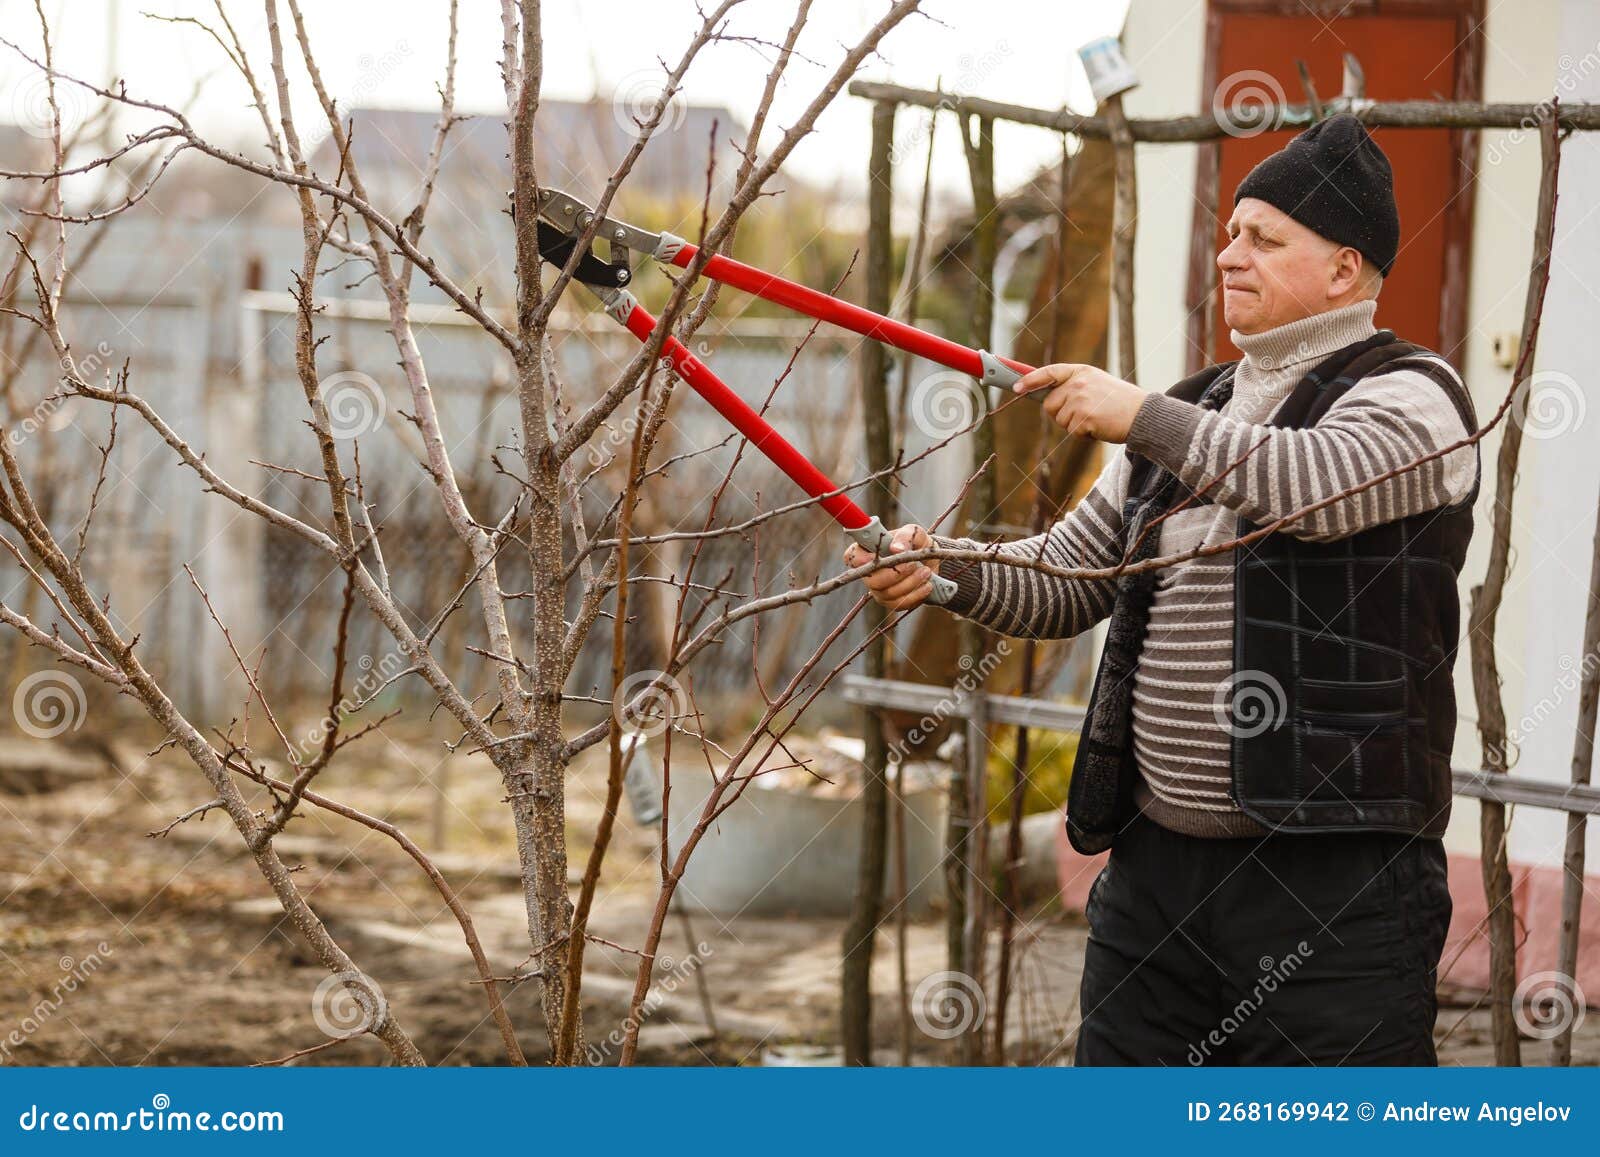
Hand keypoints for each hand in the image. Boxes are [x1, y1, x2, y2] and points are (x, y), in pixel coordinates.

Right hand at [842, 523, 936, 611]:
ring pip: (888, 594)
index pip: (852, 558)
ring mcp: (879, 590)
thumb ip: (904, 536)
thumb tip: (896, 549)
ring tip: (926, 571)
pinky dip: (916, 594)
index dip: (863, 560)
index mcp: (866, 552)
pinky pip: (900, 604)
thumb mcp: (913, 532)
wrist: (930, 560)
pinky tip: (927, 584)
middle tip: (913, 564)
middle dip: (896, 574)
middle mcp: (868, 573)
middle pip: (873, 581)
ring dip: (910, 583)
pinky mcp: (891, 602)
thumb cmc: (915, 543)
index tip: (884, 556)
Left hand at [1015, 363, 1145, 442]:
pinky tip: (1100, 427)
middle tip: (1086, 414)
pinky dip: (1084, 435)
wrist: (1143, 415)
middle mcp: (1079, 383)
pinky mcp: (1084, 418)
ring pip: (1060, 421)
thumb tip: (1045, 396)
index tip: (1017, 387)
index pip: (1049, 372)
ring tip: (1097, 418)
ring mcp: (1081, 400)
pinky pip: (1072, 432)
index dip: (1031, 380)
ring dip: (1075, 425)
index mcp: (1082, 372)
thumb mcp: (1097, 384)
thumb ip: (1073, 386)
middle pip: (1050, 405)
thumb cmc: (1120, 403)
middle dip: (1061, 414)